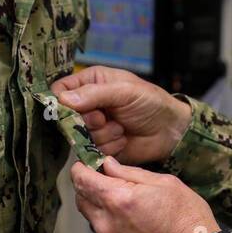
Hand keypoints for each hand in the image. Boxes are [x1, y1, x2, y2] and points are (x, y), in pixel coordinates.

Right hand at [52, 65, 191, 165]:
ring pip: (79, 136)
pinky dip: (109, 146)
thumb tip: (62, 99)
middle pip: (66, 118)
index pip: (60, 91)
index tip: (71, 109)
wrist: (170, 130)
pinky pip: (92, 150)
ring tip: (121, 127)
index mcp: (91, 82)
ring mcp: (93, 126)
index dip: (61, 102)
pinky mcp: (100, 146)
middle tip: (105, 117)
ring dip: (103, 134)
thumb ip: (94, 93)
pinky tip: (123, 138)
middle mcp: (88, 104)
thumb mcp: (125, 91)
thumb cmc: (151, 102)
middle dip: (88, 121)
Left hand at [71, 156, 218, 232]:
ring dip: (97, 204)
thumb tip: (108, 165)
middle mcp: (106, 222)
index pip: (81, 179)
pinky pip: (101, 231)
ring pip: (89, 215)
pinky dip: (107, 220)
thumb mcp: (165, 184)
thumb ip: (130, 173)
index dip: (81, 167)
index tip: (88, 162)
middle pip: (80, 197)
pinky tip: (129, 218)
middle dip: (88, 185)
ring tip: (122, 199)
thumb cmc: (187, 219)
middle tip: (105, 177)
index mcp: (117, 200)